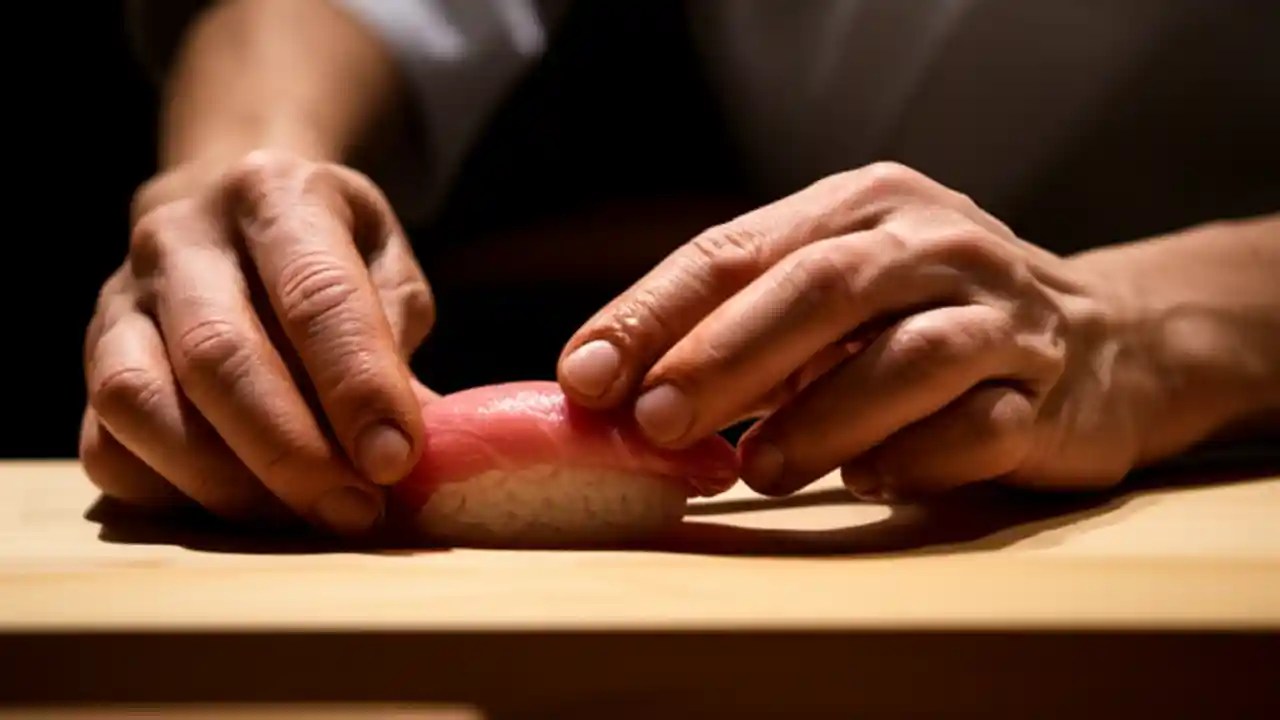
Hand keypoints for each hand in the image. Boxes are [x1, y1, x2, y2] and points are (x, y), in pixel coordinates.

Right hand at [80, 150, 436, 533]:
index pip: (316, 295)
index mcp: (276, 195)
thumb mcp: (385, 266)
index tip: (394, 460)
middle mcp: (181, 237)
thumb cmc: (329, 253)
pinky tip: (238, 509)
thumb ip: (397, 345)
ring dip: (226, 482)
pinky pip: (106, 444)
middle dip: (293, 451)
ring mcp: (120, 298)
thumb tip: (420, 452)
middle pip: (219, 356)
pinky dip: (171, 493)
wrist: (230, 213)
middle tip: (354, 508)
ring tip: (300, 518)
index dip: (356, 386)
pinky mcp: (92, 359)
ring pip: (141, 403)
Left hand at [558, 162, 1158, 500]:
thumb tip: (609, 392)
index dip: (654, 314)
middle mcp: (933, 243)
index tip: (586, 376)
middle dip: (726, 357)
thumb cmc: (920, 316)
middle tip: (656, 422)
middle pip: (821, 289)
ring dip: (821, 417)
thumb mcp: (831, 291)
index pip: (736, 250)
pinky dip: (917, 459)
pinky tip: (870, 480)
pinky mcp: (1048, 393)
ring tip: (756, 470)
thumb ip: (737, 326)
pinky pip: (981, 429)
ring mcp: (1001, 315)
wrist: (1099, 336)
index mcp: (859, 205)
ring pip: (909, 359)